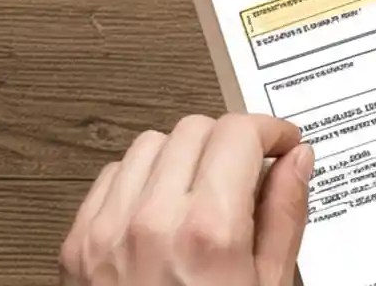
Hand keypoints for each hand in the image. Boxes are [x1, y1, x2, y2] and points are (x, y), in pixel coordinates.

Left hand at [60, 114, 313, 285]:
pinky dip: (140, 180)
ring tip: (206, 189)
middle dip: (230, 142)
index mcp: (208, 234)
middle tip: (250, 170)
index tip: (281, 144)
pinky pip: (110, 177)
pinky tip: (163, 207)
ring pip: (148, 144)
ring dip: (184, 155)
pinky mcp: (78, 246)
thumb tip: (297, 163)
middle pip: (195, 129)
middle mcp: (152, 223)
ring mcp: (107, 232)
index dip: (269, 130)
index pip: (238, 133)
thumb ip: (285, 216)